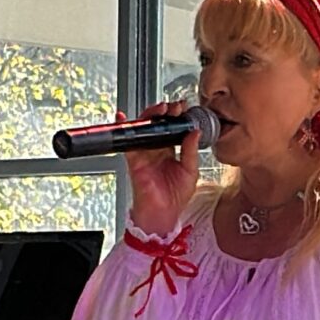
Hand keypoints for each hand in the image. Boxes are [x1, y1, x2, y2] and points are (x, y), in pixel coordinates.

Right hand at [123, 101, 201, 235]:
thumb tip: (195, 132)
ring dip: (150, 116)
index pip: (172, 128)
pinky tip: (123, 117)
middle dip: (165, 112)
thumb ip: (191, 151)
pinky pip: (127, 141)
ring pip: (144, 128)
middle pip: (157, 125)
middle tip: (174, 106)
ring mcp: (144, 153)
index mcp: (170, 151)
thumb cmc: (176, 196)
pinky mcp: (134, 159)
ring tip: (160, 109)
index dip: (177, 117)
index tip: (185, 108)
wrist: (163, 214)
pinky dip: (124, 128)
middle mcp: (156, 150)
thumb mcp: (191, 171)